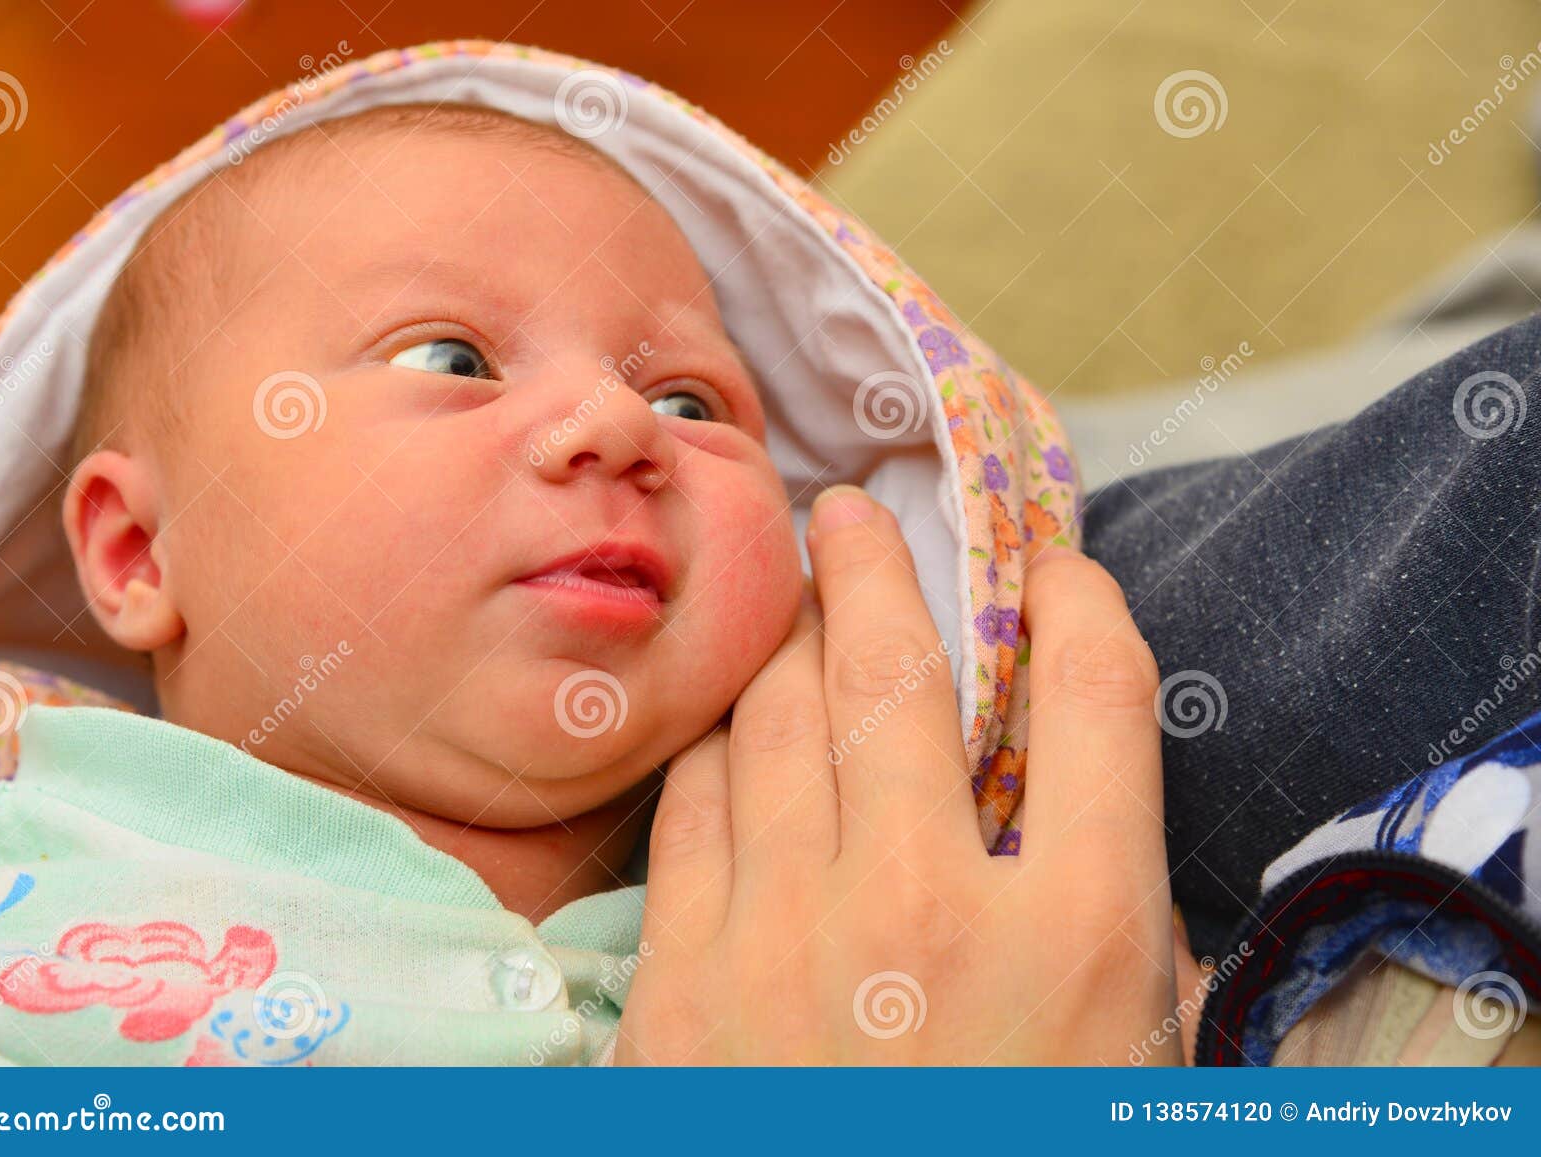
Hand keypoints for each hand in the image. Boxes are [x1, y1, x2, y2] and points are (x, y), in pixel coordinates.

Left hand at [615, 485, 1178, 1064]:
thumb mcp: (1133, 1072)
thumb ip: (1139, 956)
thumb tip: (1101, 853)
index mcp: (1079, 937)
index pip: (1094, 703)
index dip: (1080, 610)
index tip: (1056, 576)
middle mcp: (925, 909)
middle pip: (898, 677)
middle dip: (873, 572)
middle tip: (851, 514)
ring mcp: (787, 941)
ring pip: (774, 724)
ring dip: (785, 643)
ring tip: (789, 601)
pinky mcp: (680, 987)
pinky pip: (687, 811)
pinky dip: (711, 749)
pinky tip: (724, 724)